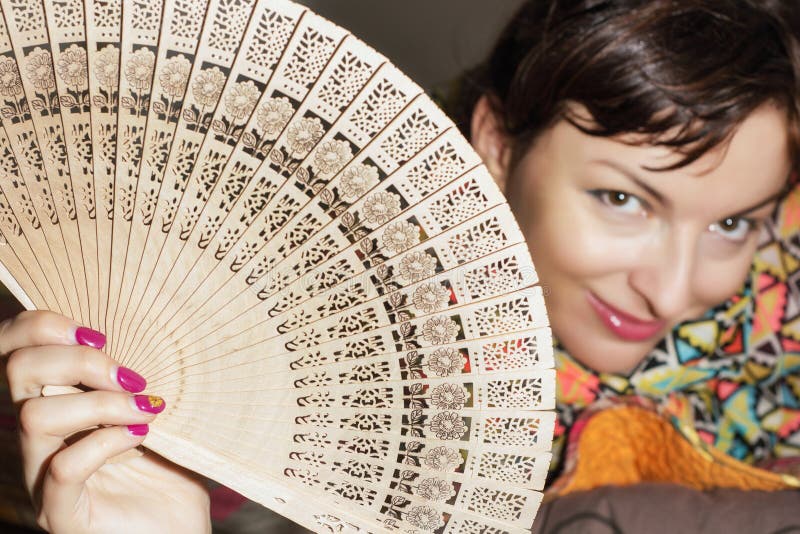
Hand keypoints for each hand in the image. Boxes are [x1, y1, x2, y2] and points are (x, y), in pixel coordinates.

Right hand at [2, 310, 210, 532]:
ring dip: (100, 403)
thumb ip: (135, 373)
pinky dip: (105, 444)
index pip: (13, 350)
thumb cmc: (169, 465)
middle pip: (17, 369)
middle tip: (131, 377)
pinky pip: (62, 468)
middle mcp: (38, 438)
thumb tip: (149, 327)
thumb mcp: (153, 407)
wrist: (181, 528)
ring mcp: (41, 478)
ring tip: (146, 411)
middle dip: (79, 359)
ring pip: (34, 416)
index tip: (100, 333)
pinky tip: (141, 439)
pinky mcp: (60, 514)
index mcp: (53, 404)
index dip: (41, 326)